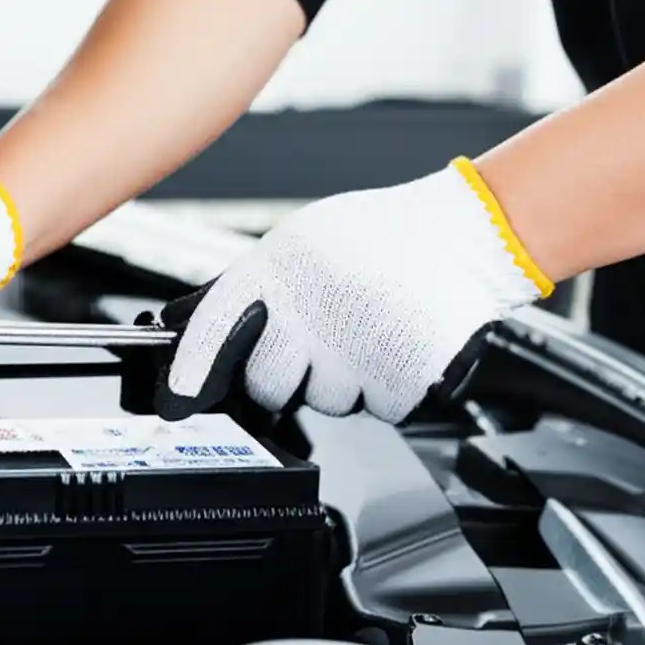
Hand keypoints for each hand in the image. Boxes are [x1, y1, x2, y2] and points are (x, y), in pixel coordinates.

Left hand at [153, 158, 553, 422]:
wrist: (468, 235)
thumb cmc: (382, 237)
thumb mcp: (302, 242)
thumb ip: (252, 284)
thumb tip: (191, 322)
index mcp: (282, 269)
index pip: (215, 327)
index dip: (191, 369)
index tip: (176, 398)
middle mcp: (314, 311)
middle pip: (270, 385)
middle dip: (289, 375)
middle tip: (321, 341)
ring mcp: (358, 349)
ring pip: (327, 403)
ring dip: (343, 382)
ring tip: (367, 333)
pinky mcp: (401, 377)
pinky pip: (377, 408)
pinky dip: (387, 389)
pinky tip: (395, 347)